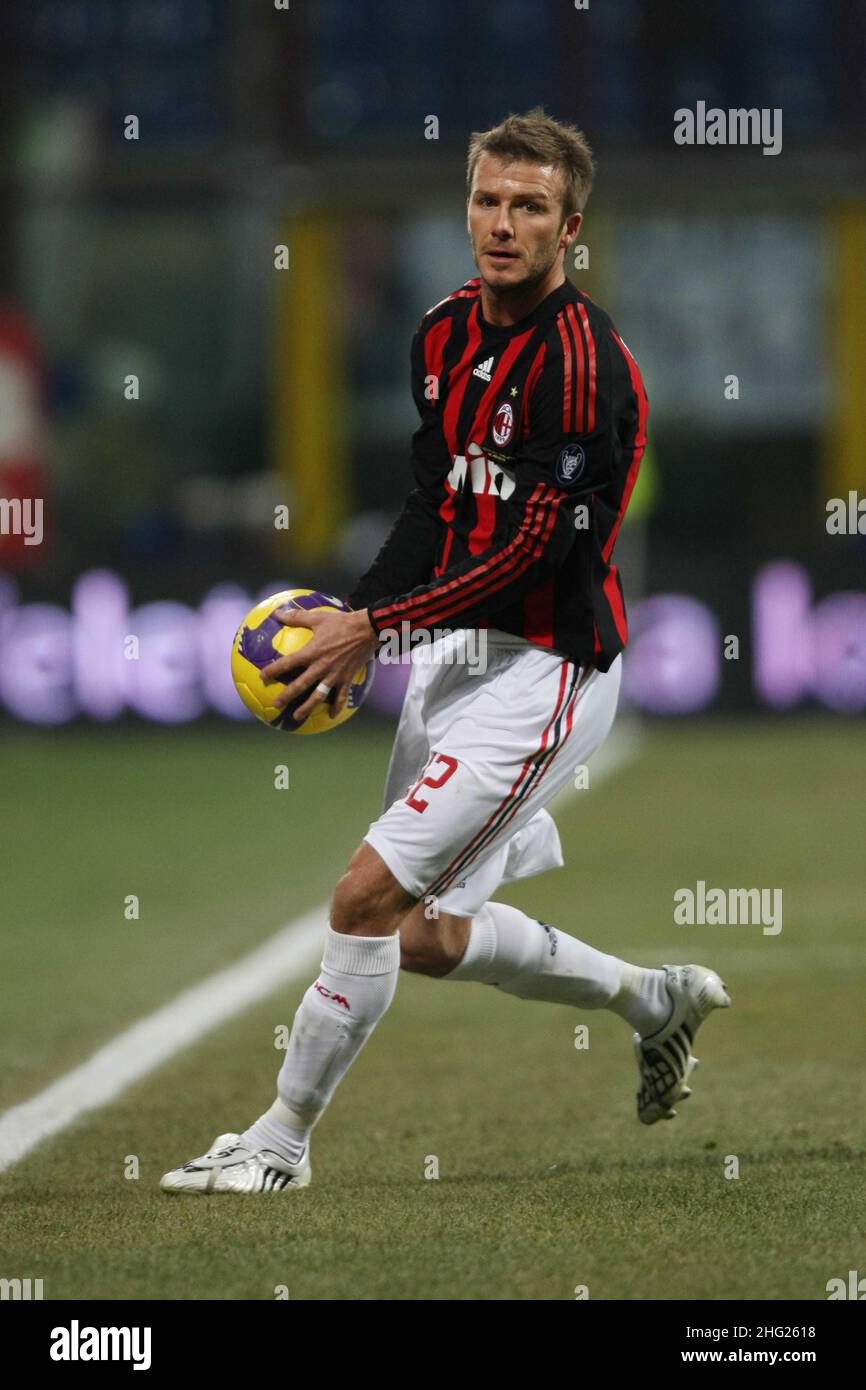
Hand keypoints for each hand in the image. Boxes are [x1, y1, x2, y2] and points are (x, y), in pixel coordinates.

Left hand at [261, 606, 377, 721]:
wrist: (368, 629)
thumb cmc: (342, 622)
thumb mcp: (318, 617)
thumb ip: (297, 617)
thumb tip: (277, 613)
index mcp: (313, 652)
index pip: (289, 663)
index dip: (274, 670)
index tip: (263, 676)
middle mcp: (322, 666)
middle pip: (301, 685)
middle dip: (286, 696)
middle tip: (276, 704)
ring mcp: (335, 675)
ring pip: (319, 696)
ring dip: (307, 708)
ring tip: (297, 716)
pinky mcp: (347, 678)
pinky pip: (342, 696)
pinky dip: (337, 707)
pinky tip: (331, 716)